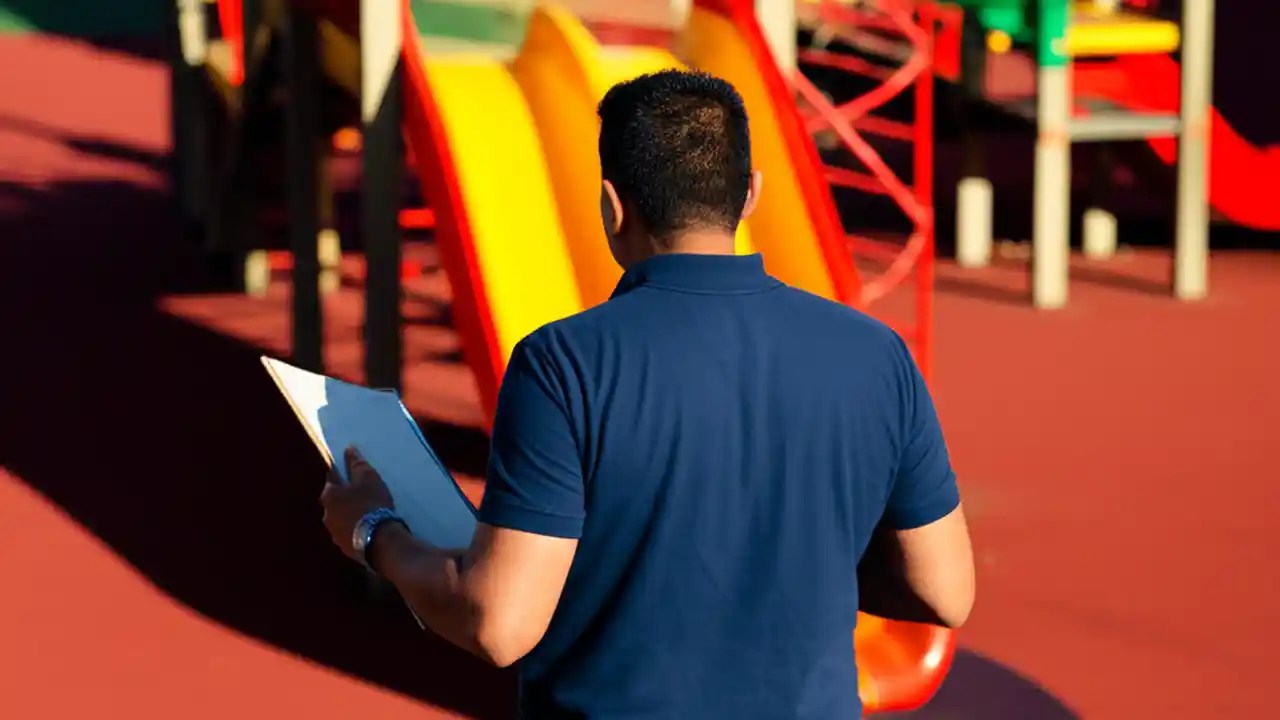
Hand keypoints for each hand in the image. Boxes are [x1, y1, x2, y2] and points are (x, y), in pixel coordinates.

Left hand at [320, 446, 395, 562]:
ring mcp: (334, 533)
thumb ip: (356, 463)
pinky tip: (367, 527)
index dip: (340, 473)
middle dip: (343, 496)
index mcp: (329, 495)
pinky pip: (348, 533)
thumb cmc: (372, 503)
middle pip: (333, 500)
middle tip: (359, 493)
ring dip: (348, 514)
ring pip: (339, 518)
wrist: (380, 540)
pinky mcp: (344, 547)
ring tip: (365, 512)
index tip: (348, 471)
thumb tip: (348, 449)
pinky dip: (355, 528)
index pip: (331, 478)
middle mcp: (326, 514)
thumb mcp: (368, 478)